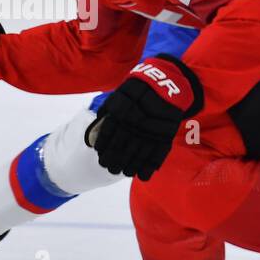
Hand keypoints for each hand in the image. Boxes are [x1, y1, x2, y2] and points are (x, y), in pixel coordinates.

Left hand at [86, 55, 202, 180]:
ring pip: (136, 155)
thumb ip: (107, 112)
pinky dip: (149, 168)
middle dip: (113, 161)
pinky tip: (142, 175)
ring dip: (129, 166)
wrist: (164, 84)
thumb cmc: (137, 90)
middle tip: (109, 168)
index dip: (103, 149)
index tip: (101, 156)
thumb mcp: (118, 96)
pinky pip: (156, 156)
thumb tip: (95, 132)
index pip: (108, 136)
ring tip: (123, 172)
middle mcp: (133, 124)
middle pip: (120, 148)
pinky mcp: (164, 136)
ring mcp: (149, 131)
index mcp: (119, 113)